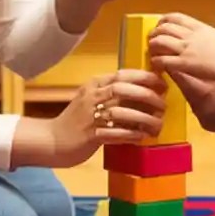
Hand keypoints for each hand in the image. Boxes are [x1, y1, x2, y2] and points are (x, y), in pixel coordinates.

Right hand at [48, 70, 166, 166]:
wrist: (51, 140)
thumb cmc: (76, 121)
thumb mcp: (92, 100)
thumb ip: (112, 95)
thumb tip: (144, 93)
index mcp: (94, 85)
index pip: (123, 74)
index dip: (145, 78)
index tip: (162, 84)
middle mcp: (91, 96)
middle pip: (123, 89)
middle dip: (148, 96)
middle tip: (163, 105)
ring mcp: (89, 116)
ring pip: (122, 112)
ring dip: (144, 118)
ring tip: (157, 125)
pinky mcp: (89, 135)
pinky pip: (115, 133)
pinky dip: (131, 135)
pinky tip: (142, 137)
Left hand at [148, 13, 214, 81]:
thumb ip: (206, 35)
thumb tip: (200, 35)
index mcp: (200, 27)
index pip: (176, 17)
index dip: (164, 20)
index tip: (160, 24)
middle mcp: (191, 36)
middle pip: (164, 28)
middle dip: (155, 32)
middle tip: (152, 38)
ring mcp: (187, 49)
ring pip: (160, 42)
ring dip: (153, 46)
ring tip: (152, 51)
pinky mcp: (184, 63)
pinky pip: (163, 60)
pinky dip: (156, 61)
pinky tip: (156, 65)